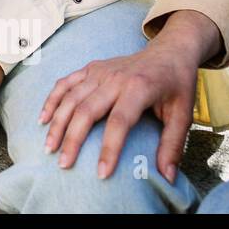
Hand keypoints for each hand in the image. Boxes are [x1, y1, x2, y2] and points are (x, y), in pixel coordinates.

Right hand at [39, 41, 198, 183]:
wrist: (169, 51)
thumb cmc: (177, 84)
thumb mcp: (184, 114)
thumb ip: (172, 145)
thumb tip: (167, 178)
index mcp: (139, 88)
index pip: (118, 122)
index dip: (109, 149)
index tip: (101, 173)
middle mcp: (114, 78)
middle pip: (86, 110)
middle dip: (72, 138)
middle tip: (64, 163)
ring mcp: (99, 71)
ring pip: (71, 97)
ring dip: (57, 122)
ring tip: (49, 147)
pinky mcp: (90, 68)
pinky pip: (65, 83)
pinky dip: (52, 100)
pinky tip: (43, 118)